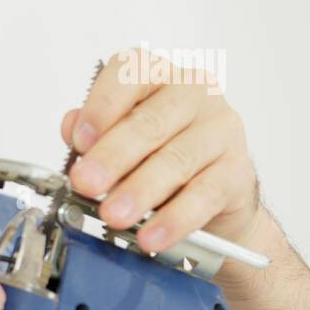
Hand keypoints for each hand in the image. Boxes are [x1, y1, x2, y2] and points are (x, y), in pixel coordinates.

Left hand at [59, 47, 263, 253]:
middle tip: (86, 183)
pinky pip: (205, 196)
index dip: (102, 107)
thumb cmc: (157, 155)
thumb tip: (71, 128)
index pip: (130, 74)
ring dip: (140, 191)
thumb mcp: (118, 137)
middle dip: (113, 157)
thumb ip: (93, 130)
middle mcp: (194, 94)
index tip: (80, 140)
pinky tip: (152, 234)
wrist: (212, 196)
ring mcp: (221, 130)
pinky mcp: (238, 170)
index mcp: (157, 76)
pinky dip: (174, 219)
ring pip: (177, 160)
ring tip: (114, 215)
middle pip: (151, 123)